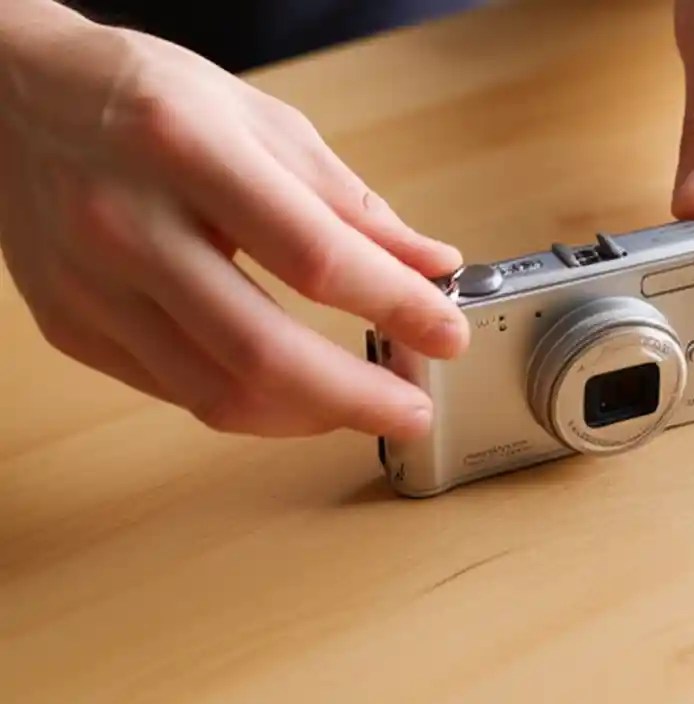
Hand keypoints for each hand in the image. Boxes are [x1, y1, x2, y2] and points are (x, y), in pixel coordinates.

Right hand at [0, 20, 467, 438]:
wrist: (13, 96)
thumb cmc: (144, 98)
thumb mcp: (263, 122)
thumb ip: (351, 204)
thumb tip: (430, 265)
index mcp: (187, 151)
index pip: (314, 256)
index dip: (395, 305)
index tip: (446, 332)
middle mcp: (127, 223)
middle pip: (259, 351)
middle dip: (356, 397)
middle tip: (413, 408)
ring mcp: (90, 286)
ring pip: (215, 392)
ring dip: (307, 414)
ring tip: (361, 403)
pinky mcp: (72, 328)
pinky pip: (176, 392)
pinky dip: (249, 402)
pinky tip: (290, 391)